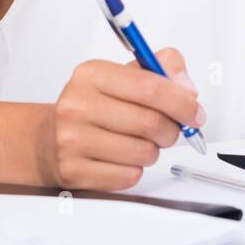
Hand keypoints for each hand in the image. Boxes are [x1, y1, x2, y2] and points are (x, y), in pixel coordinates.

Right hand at [39, 47, 205, 190]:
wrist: (49, 138)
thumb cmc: (93, 106)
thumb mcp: (122, 75)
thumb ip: (161, 69)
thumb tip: (187, 89)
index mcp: (91, 74)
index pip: (151, 87)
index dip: (182, 102)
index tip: (195, 113)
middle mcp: (77, 104)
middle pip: (151, 123)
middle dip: (172, 130)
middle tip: (172, 130)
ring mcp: (72, 139)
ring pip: (144, 153)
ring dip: (153, 150)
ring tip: (140, 142)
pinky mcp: (74, 170)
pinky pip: (129, 175)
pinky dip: (135, 169)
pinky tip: (122, 157)